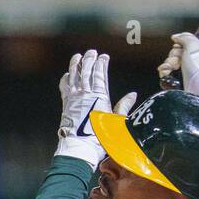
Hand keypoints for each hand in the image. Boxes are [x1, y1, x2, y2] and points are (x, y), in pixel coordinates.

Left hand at [55, 49, 135, 167]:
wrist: (80, 147)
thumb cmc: (100, 137)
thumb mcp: (116, 121)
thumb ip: (123, 106)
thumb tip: (133, 94)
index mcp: (100, 97)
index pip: (100, 75)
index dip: (102, 64)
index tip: (104, 56)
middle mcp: (86, 94)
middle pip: (86, 71)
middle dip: (89, 60)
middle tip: (92, 52)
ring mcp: (74, 98)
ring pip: (74, 76)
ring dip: (76, 65)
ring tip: (77, 56)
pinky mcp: (66, 104)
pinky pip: (65, 87)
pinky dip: (66, 78)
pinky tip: (68, 74)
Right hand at [157, 32, 198, 98]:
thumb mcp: (193, 45)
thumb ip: (184, 37)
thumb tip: (175, 37)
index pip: (190, 43)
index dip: (181, 44)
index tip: (178, 46)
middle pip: (179, 52)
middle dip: (174, 55)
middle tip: (177, 60)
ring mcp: (191, 71)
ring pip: (174, 62)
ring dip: (168, 64)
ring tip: (169, 69)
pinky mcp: (184, 80)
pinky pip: (171, 72)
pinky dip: (166, 72)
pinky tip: (165, 72)